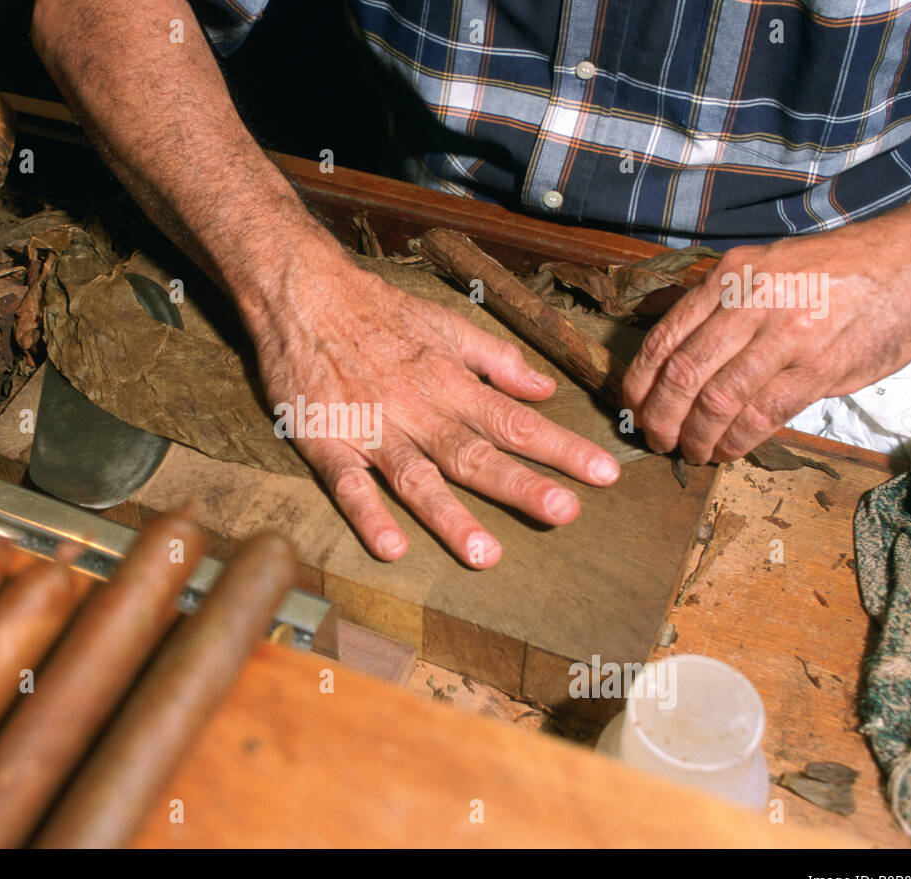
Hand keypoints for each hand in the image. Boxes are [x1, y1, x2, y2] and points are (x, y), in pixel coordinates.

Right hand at [248, 249, 621, 567]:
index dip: (562, 448)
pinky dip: (368, 515)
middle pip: (475, 453)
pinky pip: (348, 485)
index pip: (515, 420)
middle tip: (565, 513)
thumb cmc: (378, 310)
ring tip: (483, 554)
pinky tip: (392, 548)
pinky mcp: (327, 442)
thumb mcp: (446, 323)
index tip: (605, 474)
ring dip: (450, 516)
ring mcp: (372, 429)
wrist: (305, 292)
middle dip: (521, 485)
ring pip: (416, 477)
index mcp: (450, 383)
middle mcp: (418, 410)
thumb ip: (497, 359)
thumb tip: (547, 388)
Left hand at [623, 183, 910, 464]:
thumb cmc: (835, 270)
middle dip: (660, 418)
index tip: (631, 407)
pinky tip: (727, 450)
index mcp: (729, 277)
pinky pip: (761, 415)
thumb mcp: (765, 267)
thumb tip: (679, 350)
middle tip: (656, 440)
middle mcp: (750, 302)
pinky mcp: (818, 368)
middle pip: (683, 375)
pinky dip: (736, 441)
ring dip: (697, 436)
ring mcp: (785, 336)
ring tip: (692, 451)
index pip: (663, 337)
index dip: (639, 382)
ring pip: (718, 400)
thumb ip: (721, 305)